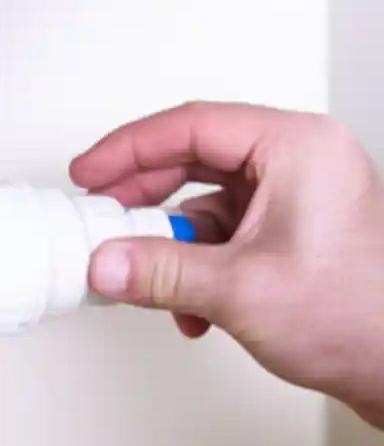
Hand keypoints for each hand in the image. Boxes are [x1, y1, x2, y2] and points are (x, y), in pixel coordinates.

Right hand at [71, 102, 383, 425]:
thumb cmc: (365, 319)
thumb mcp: (239, 290)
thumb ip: (160, 272)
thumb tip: (104, 262)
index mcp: (297, 148)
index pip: (192, 127)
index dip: (128, 149)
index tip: (88, 175)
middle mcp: (301, 162)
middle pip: (194, 157)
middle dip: (142, 197)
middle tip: (101, 215)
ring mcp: (299, 197)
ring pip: (205, 201)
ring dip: (172, 244)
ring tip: (148, 276)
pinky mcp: (294, 232)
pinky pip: (225, 233)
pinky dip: (197, 265)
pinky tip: (192, 306)